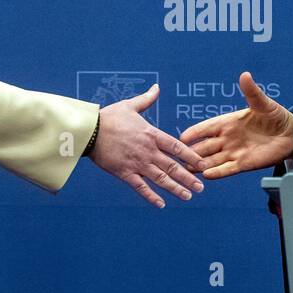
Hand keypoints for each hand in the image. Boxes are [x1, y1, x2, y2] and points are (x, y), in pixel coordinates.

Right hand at [91, 83, 205, 207]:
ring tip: (188, 196)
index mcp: (152, 134)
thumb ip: (147, 99)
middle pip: (173, 166)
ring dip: (175, 188)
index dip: (192, 157)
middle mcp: (148, 150)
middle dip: (189, 177)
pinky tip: (161, 204)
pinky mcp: (124, 172)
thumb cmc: (109, 116)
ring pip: (161, 179)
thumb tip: (157, 87)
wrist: (89, 130)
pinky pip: (140, 187)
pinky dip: (151, 196)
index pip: (177, 147)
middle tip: (201, 187)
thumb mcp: (130, 105)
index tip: (203, 165)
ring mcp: (137, 163)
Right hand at [180, 71, 292, 178]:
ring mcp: (233, 152)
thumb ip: (251, 92)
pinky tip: (206, 176)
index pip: (206, 128)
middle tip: (178, 157)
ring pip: (212, 159)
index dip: (195, 132)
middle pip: (205, 146)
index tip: (182, 137)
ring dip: (200, 164)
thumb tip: (245, 75)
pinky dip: (217, 172)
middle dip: (192, 152)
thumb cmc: (275, 116)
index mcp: (228, 122)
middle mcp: (227, 138)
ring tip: (187, 169)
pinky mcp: (243, 164)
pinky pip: (227, 169)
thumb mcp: (263, 103)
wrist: (290, 135)